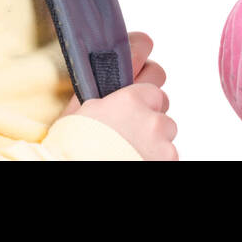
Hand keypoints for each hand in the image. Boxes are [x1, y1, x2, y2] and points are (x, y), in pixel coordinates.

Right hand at [64, 31, 175, 159]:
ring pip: (166, 134)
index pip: (155, 75)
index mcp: (129, 98)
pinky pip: (168, 156)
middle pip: (163, 105)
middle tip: (128, 128)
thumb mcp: (79, 110)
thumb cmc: (71, 147)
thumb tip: (108, 83)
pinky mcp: (169, 162)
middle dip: (150, 114)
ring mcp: (163, 144)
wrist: (74, 166)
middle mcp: (151, 117)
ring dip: (154, 140)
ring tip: (128, 151)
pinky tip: (133, 160)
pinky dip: (155, 158)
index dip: (144, 88)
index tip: (138, 95)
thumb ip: (103, 93)